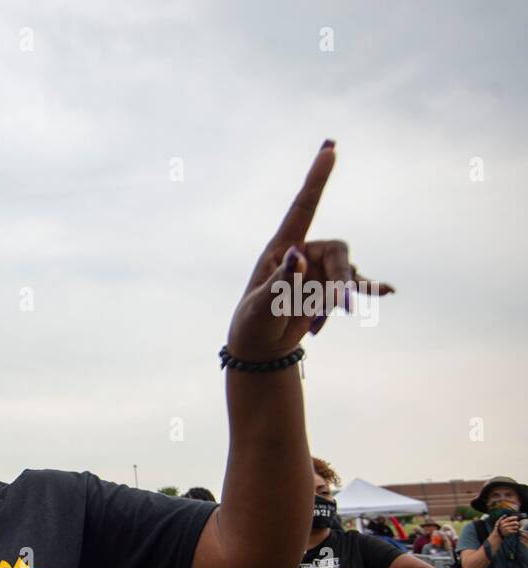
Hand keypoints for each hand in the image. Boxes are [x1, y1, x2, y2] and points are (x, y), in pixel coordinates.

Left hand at [228, 142, 394, 361]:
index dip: (317, 178)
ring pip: (347, 273)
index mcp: (282, 248)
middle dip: (341, 277)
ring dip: (341, 297)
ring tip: (321, 322)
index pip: (303, 206)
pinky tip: (385, 292)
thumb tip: (298, 256)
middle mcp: (305, 254)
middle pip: (337, 252)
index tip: (330, 148)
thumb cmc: (254, 320)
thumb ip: (281, 281)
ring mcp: (320, 272)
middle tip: (339, 302)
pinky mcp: (331, 290)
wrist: (262, 346)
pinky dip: (368, 289)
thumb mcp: (262, 303)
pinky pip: (355, 286)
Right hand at [495, 515, 520, 539]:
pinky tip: (515, 531)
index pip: (509, 518)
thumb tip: (505, 514)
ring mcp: (506, 529)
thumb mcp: (498, 522)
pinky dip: (516, 531)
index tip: (517, 517)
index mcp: (502, 522)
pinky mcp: (508, 532)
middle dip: (517, 523)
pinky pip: (515, 531)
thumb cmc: (499, 528)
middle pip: (514, 522)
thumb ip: (501, 518)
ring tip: (516, 528)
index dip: (513, 517)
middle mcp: (504, 525)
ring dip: (517, 527)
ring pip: (515, 527)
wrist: (497, 535)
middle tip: (517, 524)